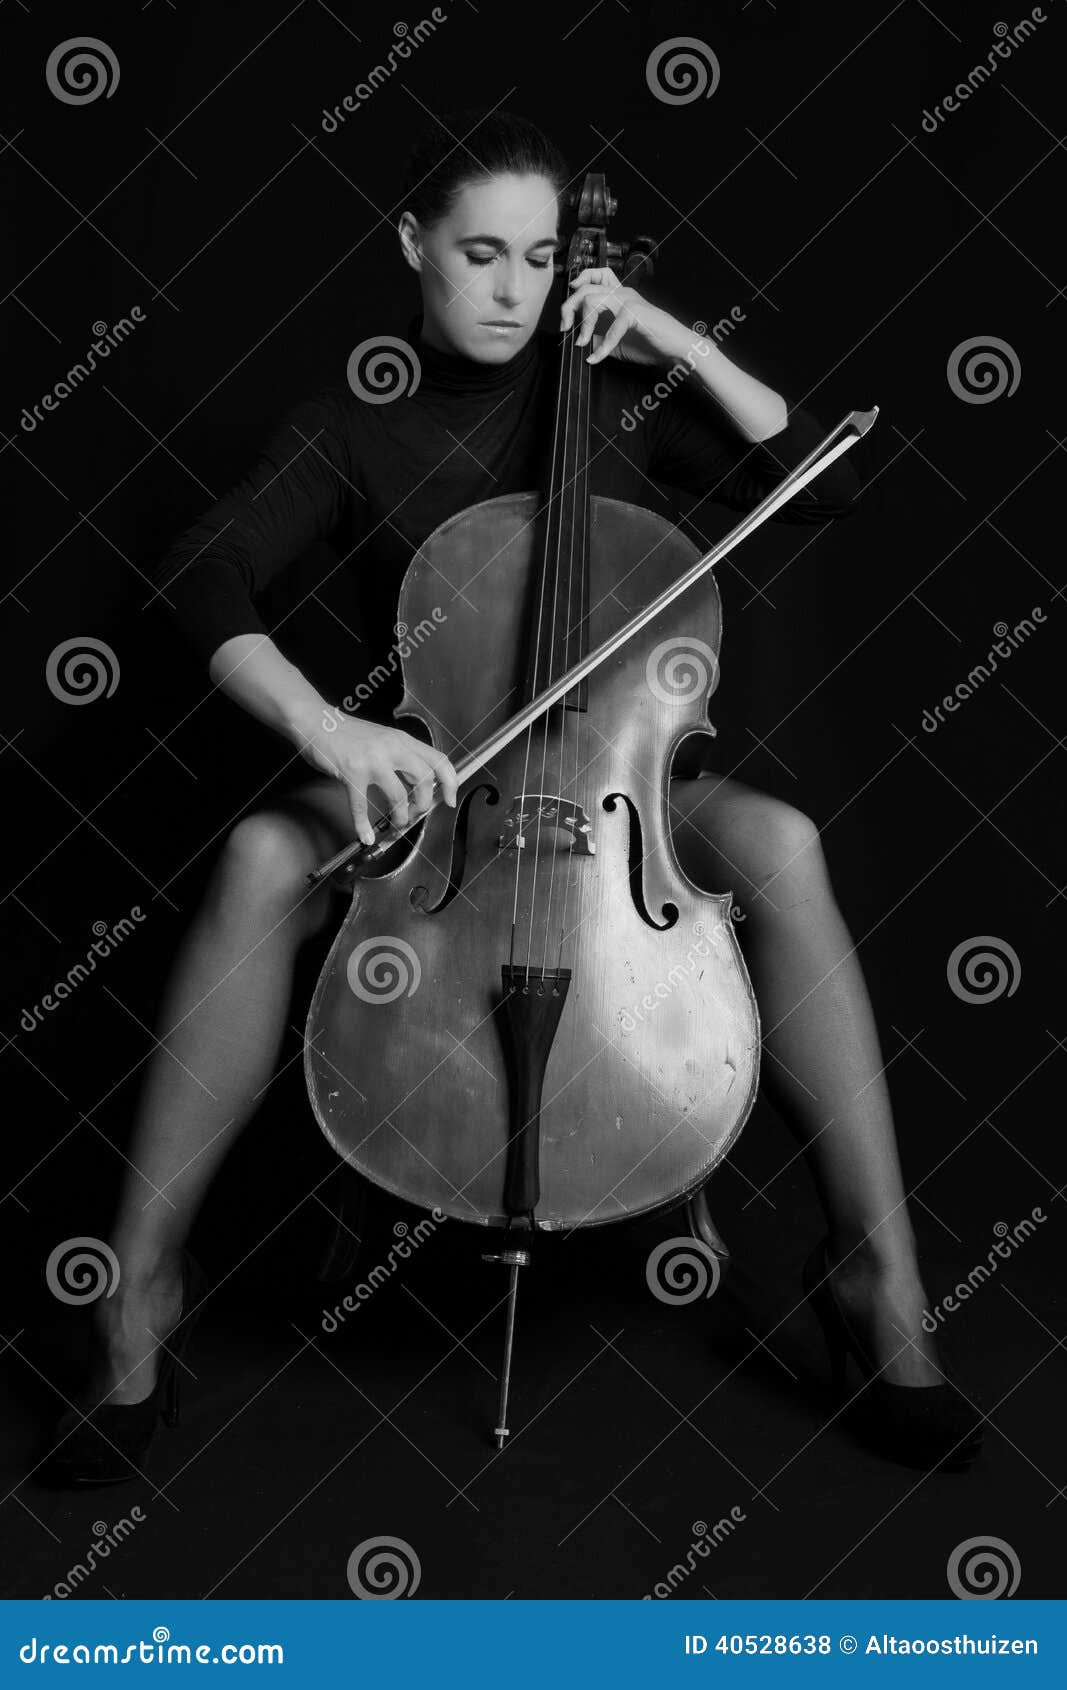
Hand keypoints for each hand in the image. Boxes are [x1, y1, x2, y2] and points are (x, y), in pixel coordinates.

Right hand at [297, 713, 457, 846]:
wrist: (315, 720)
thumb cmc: (346, 733)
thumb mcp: (382, 738)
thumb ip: (400, 755)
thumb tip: (418, 782)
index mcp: (402, 740)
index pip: (439, 760)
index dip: (450, 783)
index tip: (450, 800)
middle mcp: (391, 747)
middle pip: (424, 779)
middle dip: (425, 804)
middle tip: (417, 814)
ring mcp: (371, 759)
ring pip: (399, 795)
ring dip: (401, 816)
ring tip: (396, 823)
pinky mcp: (351, 771)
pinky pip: (361, 805)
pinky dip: (363, 825)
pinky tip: (365, 835)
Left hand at [560, 266, 692, 367]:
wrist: (676, 349)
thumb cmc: (651, 343)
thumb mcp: (616, 341)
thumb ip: (599, 335)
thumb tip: (580, 340)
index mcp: (619, 295)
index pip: (597, 275)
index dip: (580, 281)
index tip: (569, 300)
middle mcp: (623, 293)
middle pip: (586, 288)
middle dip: (569, 308)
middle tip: (565, 328)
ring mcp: (629, 301)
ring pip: (593, 300)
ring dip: (583, 325)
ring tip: (582, 345)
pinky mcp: (635, 313)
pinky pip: (610, 327)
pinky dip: (602, 347)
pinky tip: (597, 358)